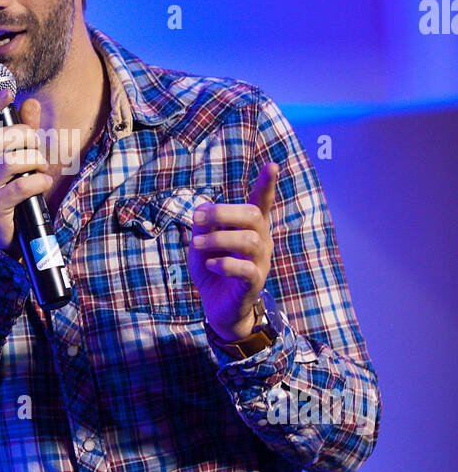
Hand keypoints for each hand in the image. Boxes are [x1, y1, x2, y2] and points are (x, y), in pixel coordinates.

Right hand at [0, 87, 51, 256]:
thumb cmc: (6, 190)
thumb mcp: (12, 159)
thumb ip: (22, 132)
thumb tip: (31, 103)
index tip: (7, 91)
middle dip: (26, 137)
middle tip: (38, 145)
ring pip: (10, 162)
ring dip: (35, 160)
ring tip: (41, 166)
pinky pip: (20, 187)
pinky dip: (39, 181)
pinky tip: (44, 182)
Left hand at [184, 163, 278, 339]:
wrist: (217, 306)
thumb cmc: (212, 269)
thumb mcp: (201, 244)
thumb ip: (203, 227)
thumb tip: (203, 211)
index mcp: (250, 228)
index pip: (261, 202)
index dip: (267, 184)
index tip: (273, 165)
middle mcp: (261, 241)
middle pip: (253, 215)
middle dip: (223, 212)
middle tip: (197, 219)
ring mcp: (260, 262)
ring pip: (250, 240)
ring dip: (219, 238)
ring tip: (198, 245)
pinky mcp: (254, 283)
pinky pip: (246, 269)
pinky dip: (225, 263)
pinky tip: (211, 264)